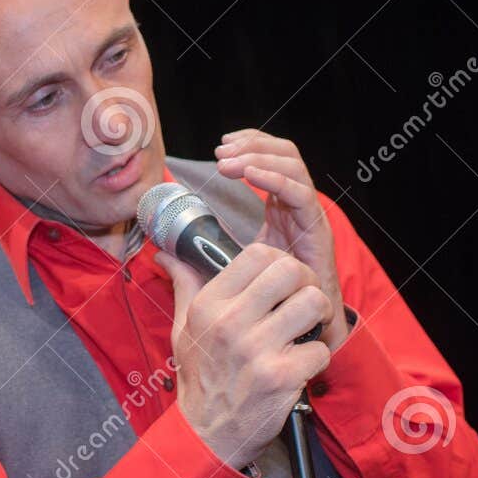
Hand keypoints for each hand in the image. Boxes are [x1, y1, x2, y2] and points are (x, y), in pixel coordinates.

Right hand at [157, 242, 333, 470]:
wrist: (206, 434)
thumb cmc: (199, 379)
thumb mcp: (183, 329)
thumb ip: (185, 286)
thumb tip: (169, 254)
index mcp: (209, 306)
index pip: (257, 254)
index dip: (279, 260)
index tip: (281, 280)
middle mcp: (231, 323)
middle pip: (290, 271)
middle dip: (306, 282)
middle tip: (302, 300)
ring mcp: (257, 350)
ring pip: (313, 304)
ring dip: (318, 317)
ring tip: (305, 330)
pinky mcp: (281, 377)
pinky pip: (321, 349)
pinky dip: (317, 358)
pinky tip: (300, 366)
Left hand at [214, 129, 348, 348]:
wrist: (304, 333)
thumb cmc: (270, 302)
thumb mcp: (227, 271)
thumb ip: (197, 260)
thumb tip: (159, 253)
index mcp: (279, 209)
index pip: (271, 160)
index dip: (250, 146)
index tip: (220, 147)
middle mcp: (296, 208)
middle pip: (285, 154)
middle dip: (253, 144)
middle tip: (222, 151)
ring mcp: (308, 218)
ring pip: (293, 167)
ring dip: (259, 157)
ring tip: (228, 163)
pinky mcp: (317, 232)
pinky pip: (300, 195)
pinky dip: (275, 179)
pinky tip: (250, 176)